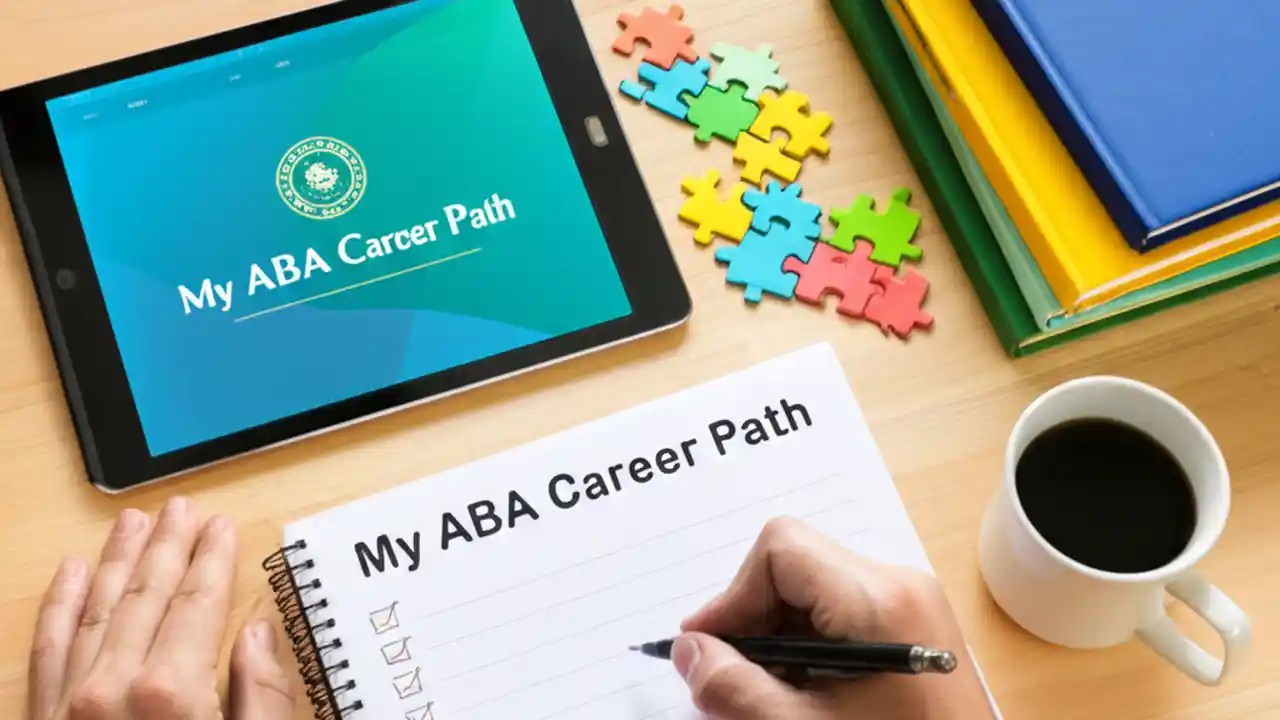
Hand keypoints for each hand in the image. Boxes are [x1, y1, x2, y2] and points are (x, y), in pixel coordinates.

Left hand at [27, 498, 296, 719]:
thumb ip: (262, 696)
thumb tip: (258, 637)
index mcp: (173, 693)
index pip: (199, 603)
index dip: (212, 559)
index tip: (220, 528)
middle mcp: (115, 689)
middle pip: (148, 596)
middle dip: (167, 546)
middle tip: (179, 510)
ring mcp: (72, 704)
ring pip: (97, 610)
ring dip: (117, 560)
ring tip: (131, 523)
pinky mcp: (43, 718)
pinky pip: (46, 648)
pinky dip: (61, 605)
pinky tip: (73, 572)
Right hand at [674, 517, 992, 718]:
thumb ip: (734, 688)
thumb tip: (689, 650)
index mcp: (881, 601)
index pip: (780, 550)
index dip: (733, 596)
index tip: (706, 647)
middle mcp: (901, 586)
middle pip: (794, 567)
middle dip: (751, 620)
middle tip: (729, 678)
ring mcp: (912, 605)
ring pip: (812, 591)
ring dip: (775, 637)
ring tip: (768, 695)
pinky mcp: (913, 628)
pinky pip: (838, 613)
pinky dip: (806, 647)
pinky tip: (804, 694)